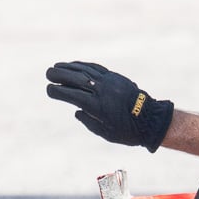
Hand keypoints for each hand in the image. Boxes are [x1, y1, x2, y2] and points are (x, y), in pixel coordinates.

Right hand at [45, 61, 173, 152]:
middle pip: (77, 79)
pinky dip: (83, 66)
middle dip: (60, 75)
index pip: (73, 95)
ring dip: (69, 67)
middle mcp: (102, 91)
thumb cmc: (127, 131)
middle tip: (48, 73)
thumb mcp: (105, 133)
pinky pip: (95, 69)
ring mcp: (109, 82)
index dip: (59, 91)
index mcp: (98, 107)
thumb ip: (88, 121)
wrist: (150, 120)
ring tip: (56, 66)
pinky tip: (74, 65)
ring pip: (85, 71)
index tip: (49, 89)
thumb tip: (76, 111)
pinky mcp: (115, 77)